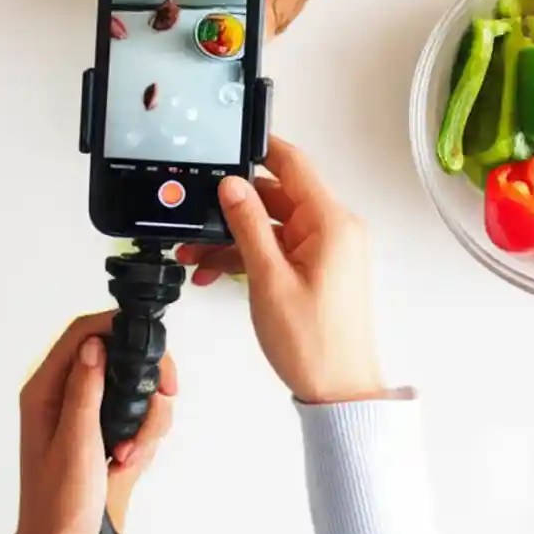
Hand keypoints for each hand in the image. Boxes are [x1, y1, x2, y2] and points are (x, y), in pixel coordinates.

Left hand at [12, 312, 174, 533]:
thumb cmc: (58, 505)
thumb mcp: (75, 446)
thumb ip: (84, 392)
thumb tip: (94, 346)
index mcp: (44, 392)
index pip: (80, 335)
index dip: (115, 328)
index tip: (148, 343)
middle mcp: (62, 395)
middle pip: (113, 355)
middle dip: (145, 378)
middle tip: (165, 394)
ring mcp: (82, 413)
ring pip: (130, 387)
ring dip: (145, 417)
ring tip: (130, 451)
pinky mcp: (99, 429)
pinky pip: (133, 413)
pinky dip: (143, 433)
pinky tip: (130, 458)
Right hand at [177, 138, 383, 403]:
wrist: (338, 390)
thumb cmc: (316, 345)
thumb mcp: (268, 279)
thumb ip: (248, 226)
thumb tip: (232, 185)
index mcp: (332, 224)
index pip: (293, 165)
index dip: (260, 150)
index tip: (229, 143)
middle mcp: (334, 231)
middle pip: (277, 197)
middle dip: (232, 208)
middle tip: (195, 220)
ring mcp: (327, 251)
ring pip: (272, 226)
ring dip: (233, 237)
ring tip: (195, 254)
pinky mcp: (318, 270)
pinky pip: (279, 249)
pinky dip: (248, 256)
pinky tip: (215, 271)